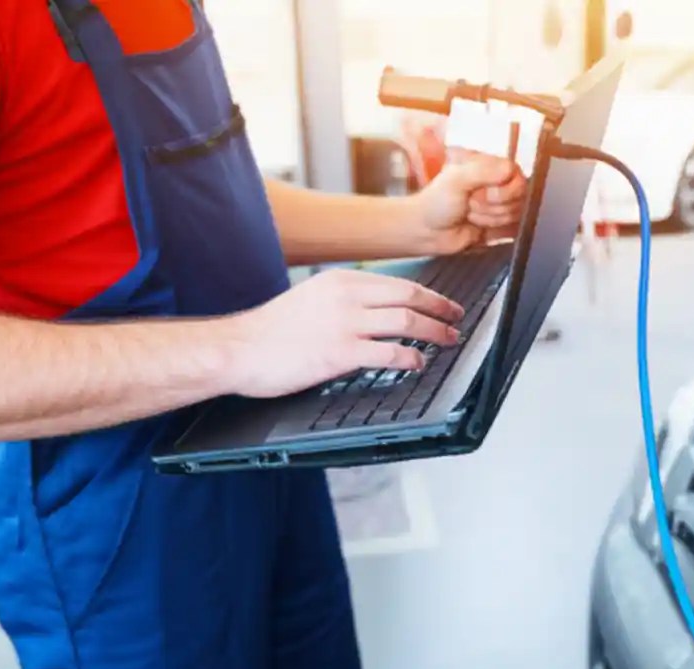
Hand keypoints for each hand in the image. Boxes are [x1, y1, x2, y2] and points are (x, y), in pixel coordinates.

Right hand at [225, 270, 464, 398]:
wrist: (237, 349)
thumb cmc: (269, 332)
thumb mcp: (311, 301)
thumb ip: (343, 302)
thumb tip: (375, 313)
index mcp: (340, 281)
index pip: (397, 283)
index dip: (429, 295)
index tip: (444, 304)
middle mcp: (346, 296)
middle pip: (409, 297)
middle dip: (440, 310)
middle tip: (456, 321)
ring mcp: (344, 323)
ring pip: (406, 321)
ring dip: (433, 332)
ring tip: (447, 341)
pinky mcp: (340, 352)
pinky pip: (389, 352)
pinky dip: (411, 357)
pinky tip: (418, 363)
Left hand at [417, 150, 526, 254]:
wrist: (428, 232)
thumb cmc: (437, 202)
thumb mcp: (456, 179)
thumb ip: (484, 171)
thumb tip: (510, 171)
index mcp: (488, 165)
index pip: (514, 173)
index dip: (502, 188)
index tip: (481, 193)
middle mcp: (497, 182)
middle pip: (517, 195)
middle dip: (491, 205)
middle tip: (470, 204)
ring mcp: (500, 203)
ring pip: (514, 212)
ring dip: (489, 218)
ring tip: (469, 214)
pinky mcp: (501, 222)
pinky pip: (513, 227)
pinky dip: (495, 229)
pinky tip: (478, 227)